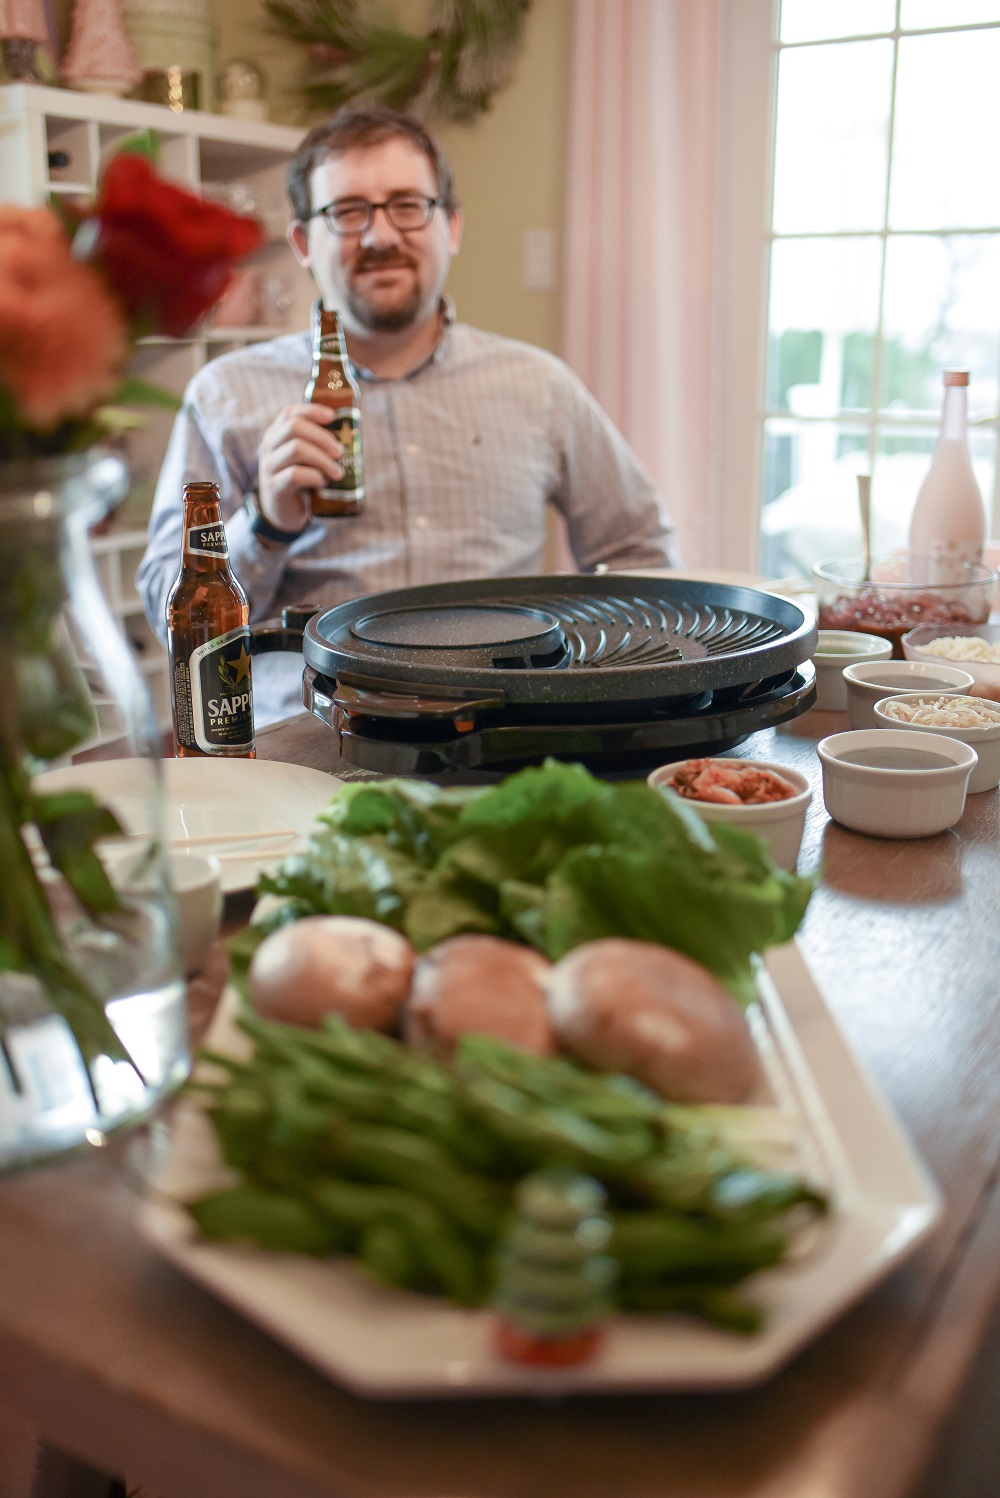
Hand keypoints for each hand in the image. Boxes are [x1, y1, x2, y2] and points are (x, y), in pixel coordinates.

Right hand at [257, 404, 343, 530]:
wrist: (285, 514)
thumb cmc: (303, 481)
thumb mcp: (308, 459)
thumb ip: (319, 445)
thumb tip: (352, 434)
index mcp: (277, 434)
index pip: (290, 412)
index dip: (312, 410)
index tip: (332, 417)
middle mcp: (269, 447)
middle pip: (294, 426)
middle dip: (322, 437)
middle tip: (340, 452)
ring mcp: (269, 467)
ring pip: (296, 449)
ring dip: (323, 459)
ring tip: (337, 473)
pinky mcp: (274, 487)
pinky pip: (295, 475)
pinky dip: (314, 477)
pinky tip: (322, 483)